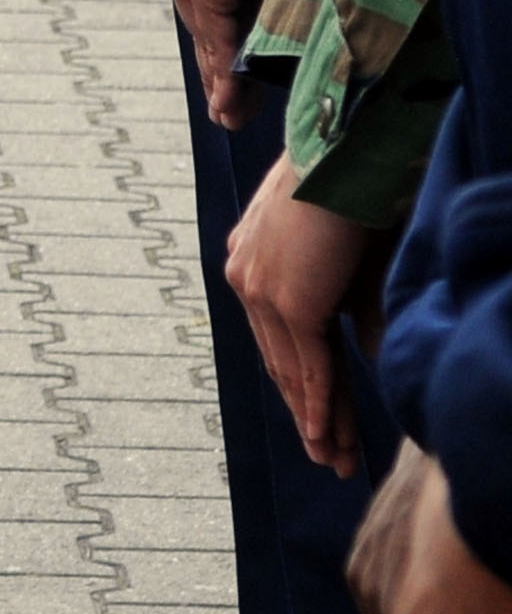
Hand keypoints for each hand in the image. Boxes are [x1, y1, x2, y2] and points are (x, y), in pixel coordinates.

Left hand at [154, 0, 283, 128]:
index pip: (202, 8)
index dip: (216, 44)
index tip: (227, 76)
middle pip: (201, 29)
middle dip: (217, 73)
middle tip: (228, 113)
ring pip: (207, 38)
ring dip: (223, 82)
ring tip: (230, 118)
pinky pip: (217, 35)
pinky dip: (228, 68)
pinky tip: (232, 98)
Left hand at [229, 151, 384, 476]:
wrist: (338, 152)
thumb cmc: (347, 186)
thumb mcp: (343, 252)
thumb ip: (350, 302)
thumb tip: (366, 347)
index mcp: (251, 264)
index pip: (281, 337)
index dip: (301, 381)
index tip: (317, 418)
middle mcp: (248, 281)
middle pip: (284, 362)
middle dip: (308, 413)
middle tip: (327, 456)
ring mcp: (264, 294)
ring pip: (295, 371)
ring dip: (318, 420)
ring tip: (333, 460)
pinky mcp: (290, 303)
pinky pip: (310, 365)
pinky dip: (322, 404)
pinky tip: (330, 436)